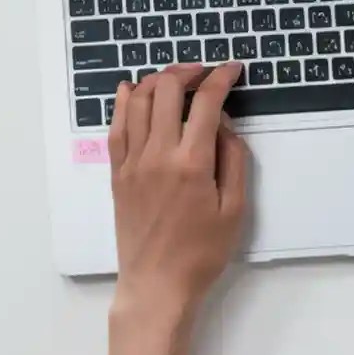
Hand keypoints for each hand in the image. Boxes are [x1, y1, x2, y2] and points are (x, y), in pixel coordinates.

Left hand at [107, 61, 248, 323]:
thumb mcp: (236, 208)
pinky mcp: (117, 174)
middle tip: (205, 71)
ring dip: (158, 80)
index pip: (206, 102)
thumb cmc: (202, 252)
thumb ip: (234, 160)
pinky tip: (132, 90)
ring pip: (138, 101)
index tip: (233, 69)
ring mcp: (132, 163)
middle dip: (188, 70)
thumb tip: (225, 126)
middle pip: (166, 90)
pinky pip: (117, 127)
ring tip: (175, 78)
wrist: (157, 285)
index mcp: (192, 163)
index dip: (221, 77)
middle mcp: (158, 155)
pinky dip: (124, 102)